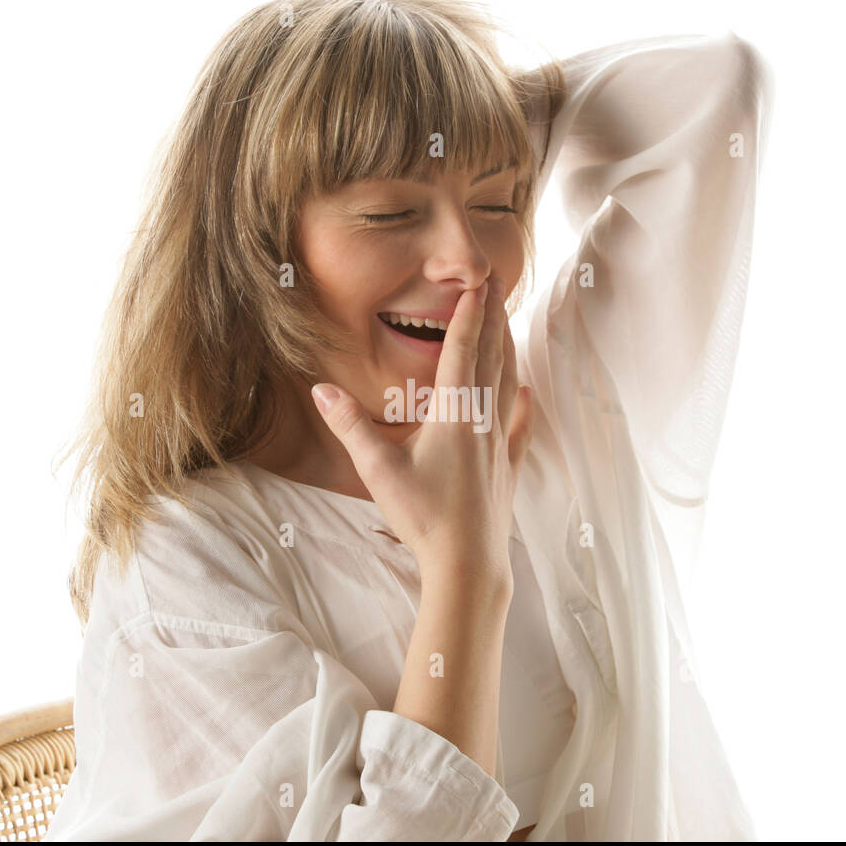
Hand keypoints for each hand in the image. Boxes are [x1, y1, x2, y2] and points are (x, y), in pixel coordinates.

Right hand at [310, 277, 532, 583]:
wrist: (468, 564)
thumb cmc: (424, 518)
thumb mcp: (379, 471)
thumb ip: (351, 427)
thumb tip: (321, 390)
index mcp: (454, 414)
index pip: (462, 350)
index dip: (468, 313)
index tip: (476, 281)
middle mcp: (483, 421)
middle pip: (490, 357)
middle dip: (491, 317)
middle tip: (495, 283)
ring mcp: (500, 444)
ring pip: (506, 383)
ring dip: (506, 348)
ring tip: (505, 322)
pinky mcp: (507, 468)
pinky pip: (519, 424)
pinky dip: (521, 401)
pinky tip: (524, 390)